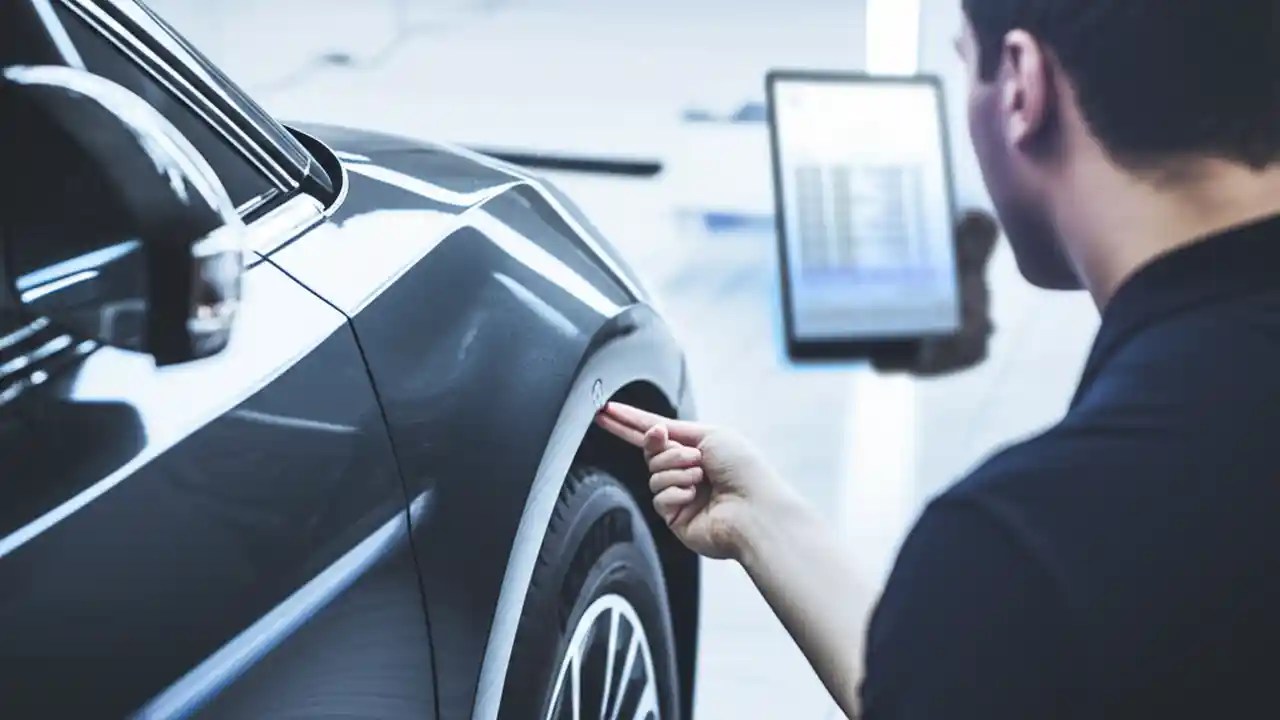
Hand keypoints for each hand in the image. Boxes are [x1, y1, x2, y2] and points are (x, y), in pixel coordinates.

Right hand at [595, 403, 797, 560]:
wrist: (753, 509)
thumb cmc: (743, 470)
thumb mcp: (710, 434)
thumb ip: (677, 430)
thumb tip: (654, 429)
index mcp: (697, 448)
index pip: (656, 433)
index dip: (629, 422)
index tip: (607, 411)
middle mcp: (687, 471)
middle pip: (651, 454)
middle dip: (665, 450)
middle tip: (690, 455)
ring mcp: (680, 495)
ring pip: (653, 476)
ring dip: (676, 471)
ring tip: (700, 477)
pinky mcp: (676, 518)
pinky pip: (659, 498)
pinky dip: (675, 493)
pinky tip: (693, 496)